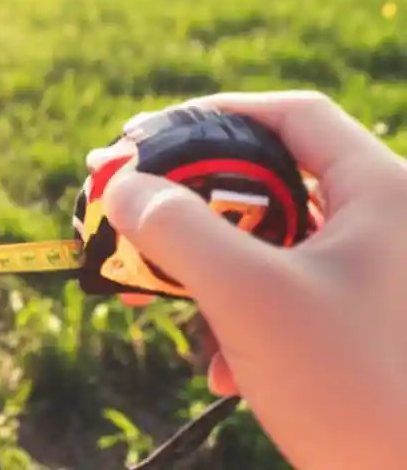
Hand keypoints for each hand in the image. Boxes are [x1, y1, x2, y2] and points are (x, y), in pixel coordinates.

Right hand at [92, 91, 406, 469]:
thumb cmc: (355, 388)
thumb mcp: (249, 297)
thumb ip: (178, 229)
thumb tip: (122, 185)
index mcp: (382, 193)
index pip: (295, 115)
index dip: (216, 114)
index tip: (150, 135)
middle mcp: (387, 224)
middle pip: (275, 179)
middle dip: (197, 204)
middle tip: (134, 209)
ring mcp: (378, 277)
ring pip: (275, 243)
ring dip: (211, 269)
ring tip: (158, 298)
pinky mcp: (365, 325)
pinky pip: (291, 294)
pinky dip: (244, 317)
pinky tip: (221, 367)